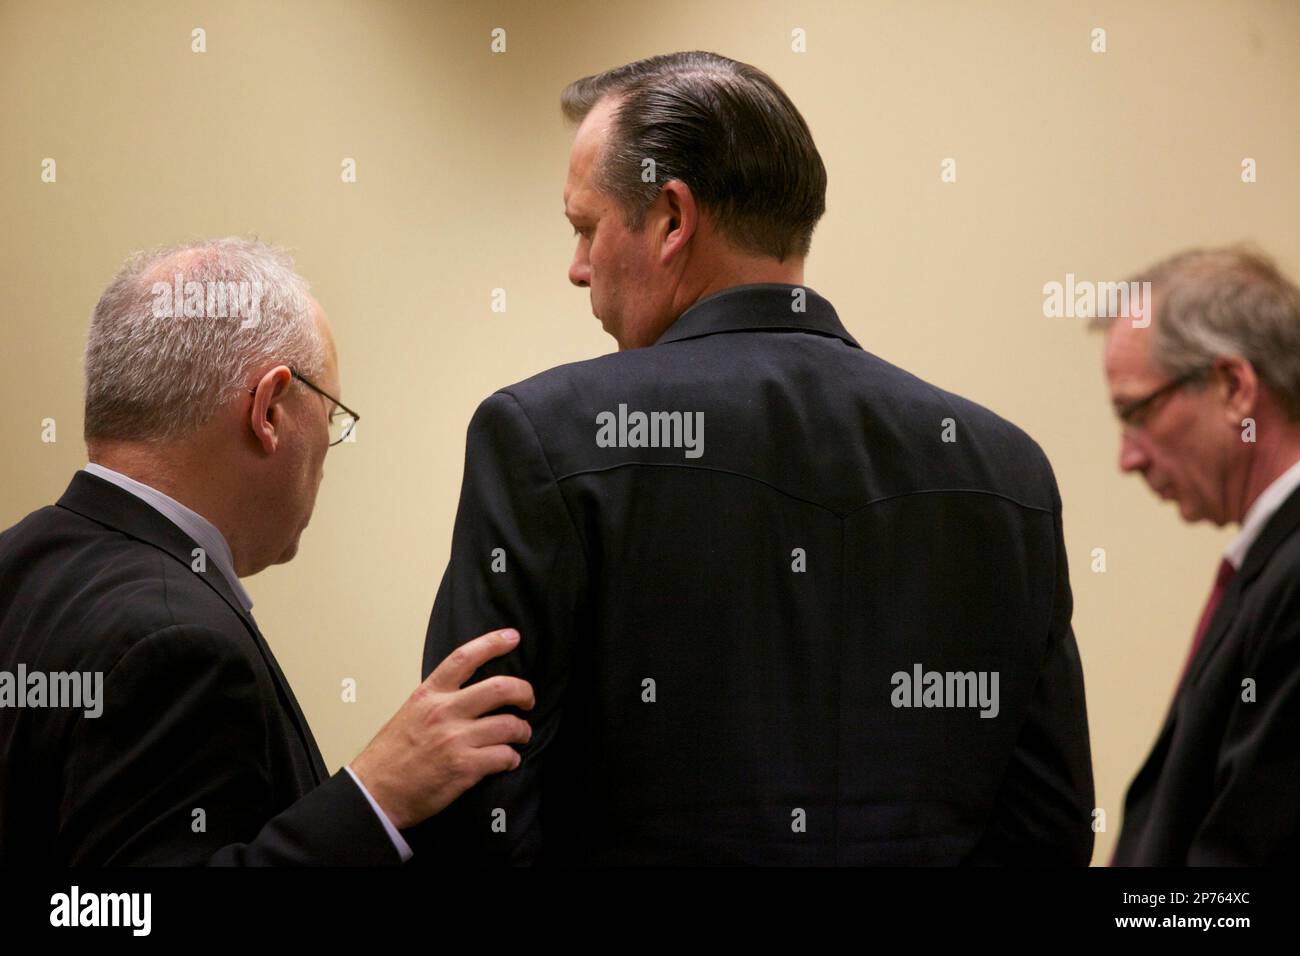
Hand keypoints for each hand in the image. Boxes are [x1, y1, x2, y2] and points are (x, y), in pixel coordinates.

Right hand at [348, 628, 533, 828]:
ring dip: (522, 731)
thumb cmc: (390, 756)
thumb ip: (438, 700)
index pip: (464, 658)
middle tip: (528, 700)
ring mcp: (455, 739)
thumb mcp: (410, 713)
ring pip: (509, 725)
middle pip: (500, 687)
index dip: (492, 643)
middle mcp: (444, 712)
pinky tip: (507, 760)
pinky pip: (504, 756)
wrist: (375, 793)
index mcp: (429, 694)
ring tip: (520, 735)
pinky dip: (511, 758)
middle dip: (524, 692)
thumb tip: (468, 694)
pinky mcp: (464, 767)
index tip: (512, 637)